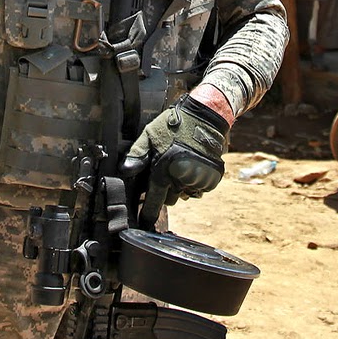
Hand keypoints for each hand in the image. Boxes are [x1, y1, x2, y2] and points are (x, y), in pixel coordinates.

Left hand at [124, 95, 229, 214]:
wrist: (205, 116)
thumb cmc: (174, 124)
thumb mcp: (150, 134)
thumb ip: (137, 154)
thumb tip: (125, 171)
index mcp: (164, 170)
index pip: (154, 201)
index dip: (148, 214)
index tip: (145, 222)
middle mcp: (181, 178)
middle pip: (170, 199)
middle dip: (166, 190)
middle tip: (167, 172)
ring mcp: (198, 179)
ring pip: (185, 194)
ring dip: (181, 186)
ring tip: (181, 165)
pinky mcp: (211, 178)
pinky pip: (199, 189)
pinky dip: (195, 182)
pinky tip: (193, 166)